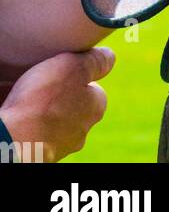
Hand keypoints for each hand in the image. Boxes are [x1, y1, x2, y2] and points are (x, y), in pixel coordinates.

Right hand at [0, 46, 114, 161]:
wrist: (15, 139)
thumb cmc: (45, 101)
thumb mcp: (75, 66)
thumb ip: (96, 60)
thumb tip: (110, 58)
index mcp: (96, 107)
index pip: (93, 88)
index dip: (76, 76)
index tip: (62, 73)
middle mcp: (83, 130)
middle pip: (76, 105)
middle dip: (61, 96)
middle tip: (44, 87)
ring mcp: (63, 145)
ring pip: (57, 122)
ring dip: (46, 113)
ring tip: (30, 103)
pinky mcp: (42, 153)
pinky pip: (40, 134)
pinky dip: (33, 126)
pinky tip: (22, 119)